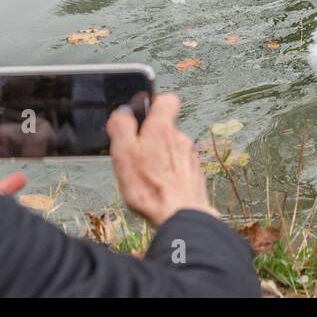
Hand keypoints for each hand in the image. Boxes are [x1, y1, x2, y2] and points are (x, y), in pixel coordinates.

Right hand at [107, 93, 216, 227]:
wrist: (181, 216)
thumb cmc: (151, 188)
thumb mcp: (124, 154)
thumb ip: (122, 127)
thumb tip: (123, 111)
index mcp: (163, 128)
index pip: (167, 99)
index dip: (153, 103)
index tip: (140, 116)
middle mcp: (181, 138)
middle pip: (165, 128)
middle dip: (150, 138)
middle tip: (135, 156)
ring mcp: (190, 157)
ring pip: (171, 149)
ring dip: (159, 158)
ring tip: (145, 176)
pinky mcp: (194, 175)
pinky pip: (178, 167)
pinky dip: (168, 173)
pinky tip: (158, 187)